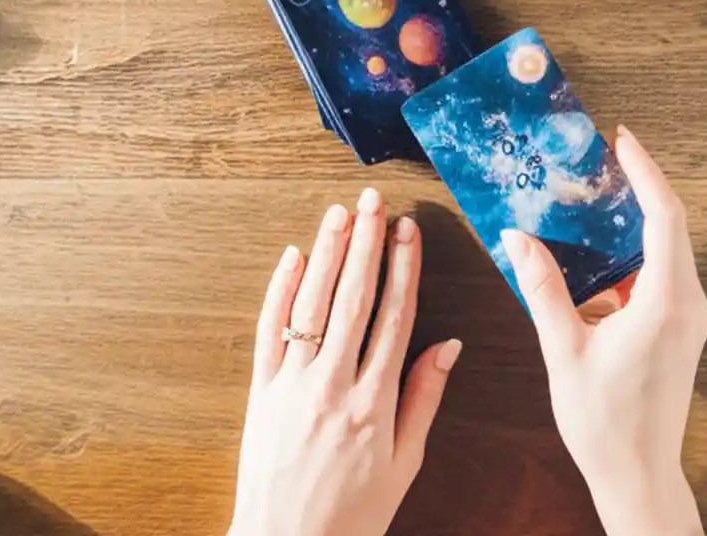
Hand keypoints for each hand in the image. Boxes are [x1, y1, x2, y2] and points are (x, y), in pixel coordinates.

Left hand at [229, 188, 461, 535]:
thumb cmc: (351, 514)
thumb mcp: (404, 463)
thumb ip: (424, 398)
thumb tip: (447, 345)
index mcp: (375, 403)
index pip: (394, 317)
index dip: (403, 268)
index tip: (408, 231)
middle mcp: (332, 386)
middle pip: (353, 299)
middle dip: (366, 244)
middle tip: (373, 202)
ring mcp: (291, 386)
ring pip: (311, 304)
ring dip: (327, 253)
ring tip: (339, 213)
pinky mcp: (259, 393)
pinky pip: (268, 331)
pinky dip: (279, 291)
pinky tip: (292, 258)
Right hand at [501, 126, 706, 535]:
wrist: (638, 473)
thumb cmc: (604, 422)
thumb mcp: (564, 351)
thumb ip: (543, 289)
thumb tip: (518, 237)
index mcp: (666, 304)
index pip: (665, 217)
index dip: (645, 172)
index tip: (622, 140)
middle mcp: (689, 304)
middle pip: (671, 226)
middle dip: (637, 189)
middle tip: (598, 161)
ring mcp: (690, 317)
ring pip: (667, 250)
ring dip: (633, 223)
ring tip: (592, 199)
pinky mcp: (682, 328)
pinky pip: (662, 275)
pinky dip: (632, 256)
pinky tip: (597, 254)